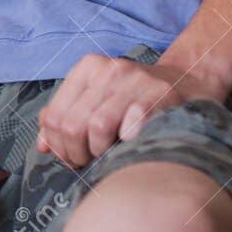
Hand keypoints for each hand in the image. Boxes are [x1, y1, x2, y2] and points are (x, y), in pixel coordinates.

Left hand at [35, 53, 228, 166]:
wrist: (189, 80)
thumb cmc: (136, 97)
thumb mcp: (97, 98)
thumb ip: (66, 117)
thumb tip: (42, 146)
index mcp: (87, 68)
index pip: (53, 115)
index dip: (56, 146)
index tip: (69, 158)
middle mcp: (108, 69)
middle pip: (71, 124)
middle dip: (74, 153)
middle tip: (86, 163)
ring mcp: (135, 81)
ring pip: (96, 127)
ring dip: (99, 151)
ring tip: (107, 155)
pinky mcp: (159, 95)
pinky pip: (130, 128)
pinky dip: (127, 144)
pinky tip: (131, 145)